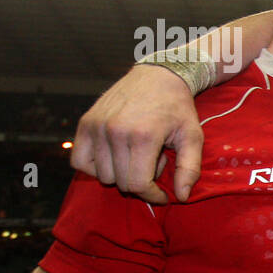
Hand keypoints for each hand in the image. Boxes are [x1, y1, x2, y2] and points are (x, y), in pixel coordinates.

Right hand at [71, 66, 203, 203]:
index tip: (163, 195)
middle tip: (154, 161)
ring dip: (121, 173)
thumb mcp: (193, 137)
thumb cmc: (178, 108)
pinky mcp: (85, 123)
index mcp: (143, 136)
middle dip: (141, 181)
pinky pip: (80, 161)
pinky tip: (115, 157)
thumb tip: (181, 197)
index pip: (138, 184)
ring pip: (102, 175)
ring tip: (138, 154)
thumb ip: (189, 169)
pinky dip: (95, 167)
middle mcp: (115, 131)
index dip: (152, 196)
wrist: (158, 76)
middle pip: (121, 182)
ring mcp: (97, 126)